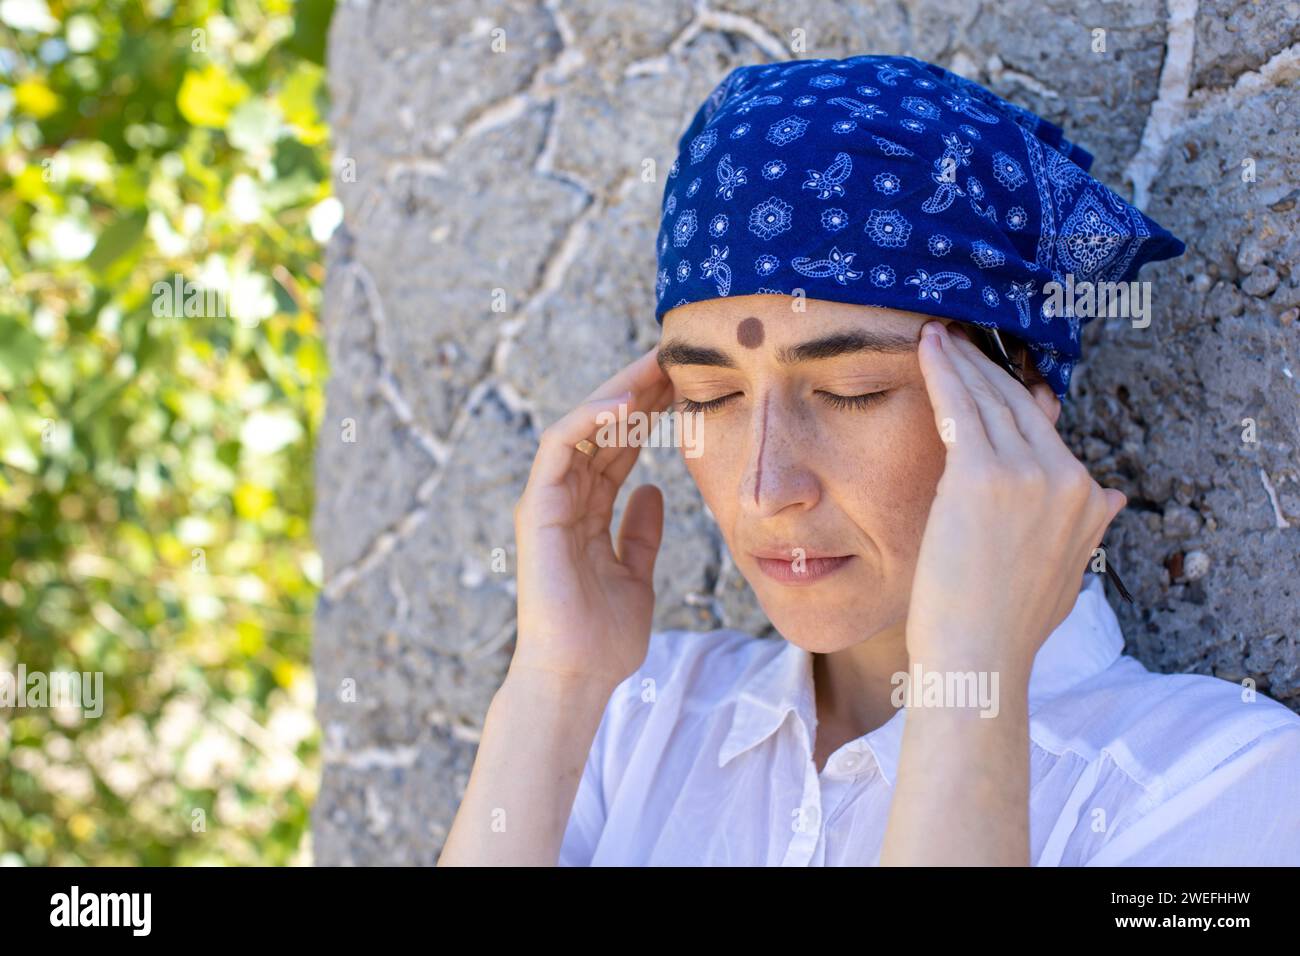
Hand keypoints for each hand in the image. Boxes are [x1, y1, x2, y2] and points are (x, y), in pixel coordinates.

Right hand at [511, 346, 674, 691]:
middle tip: (674, 357)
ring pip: (583, 427)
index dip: (650, 412)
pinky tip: (626, 405)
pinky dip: (589, 421)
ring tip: (656, 366)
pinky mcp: (538, 508)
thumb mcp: (637, 575)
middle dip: (638, 390)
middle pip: (602, 429)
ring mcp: (548, 501)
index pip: (618, 446)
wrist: (577, 677)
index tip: (686, 384)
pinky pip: (559, 449)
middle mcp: (565, 499)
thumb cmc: (603, 637)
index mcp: (587, 512)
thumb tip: (654, 491)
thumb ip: (641, 532)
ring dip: (619, 393)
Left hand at [907, 320, 1125, 676]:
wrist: (978, 658)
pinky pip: (961, 408)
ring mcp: (1029, 475)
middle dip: (987, 367)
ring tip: (938, 335)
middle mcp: (1068, 479)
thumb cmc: (1004, 627)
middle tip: (960, 337)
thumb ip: (1085, 530)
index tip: (988, 369)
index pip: (1046, 429)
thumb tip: (1111, 496)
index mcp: (1087, 499)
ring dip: (962, 361)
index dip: (1013, 394)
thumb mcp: (1066, 575)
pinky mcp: (983, 475)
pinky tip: (927, 346)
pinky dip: (944, 371)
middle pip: (1022, 405)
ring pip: (991, 400)